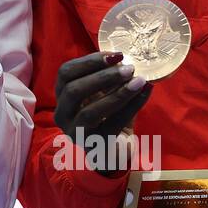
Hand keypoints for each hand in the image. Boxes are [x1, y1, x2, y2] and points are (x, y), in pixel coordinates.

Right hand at [53, 51, 152, 174]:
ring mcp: (75, 132)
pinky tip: (144, 93)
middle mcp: (62, 115)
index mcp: (62, 96)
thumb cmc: (108, 117)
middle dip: (102, 76)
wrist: (113, 152)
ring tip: (139, 81)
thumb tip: (127, 59)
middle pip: (73, 90)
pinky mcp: (94, 146)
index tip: (115, 55)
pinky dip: (131, 106)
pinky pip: (112, 124)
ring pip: (90, 111)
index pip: (66, 73)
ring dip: (117, 93)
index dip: (89, 61)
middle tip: (128, 67)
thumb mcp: (104, 93)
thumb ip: (110, 78)